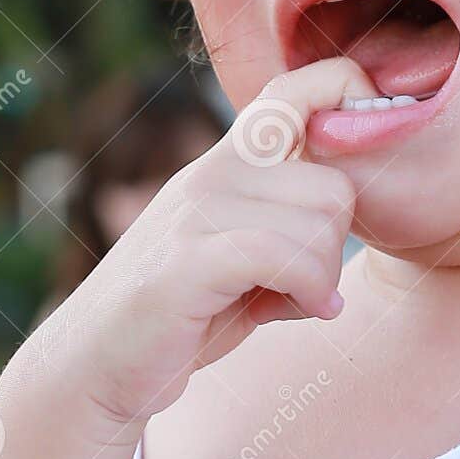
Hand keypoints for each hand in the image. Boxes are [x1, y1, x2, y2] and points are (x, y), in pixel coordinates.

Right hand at [30, 56, 376, 428]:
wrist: (92, 369)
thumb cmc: (183, 315)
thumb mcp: (246, 256)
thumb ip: (294, 226)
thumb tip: (354, 209)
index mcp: (228, 162)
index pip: (299, 89)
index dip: (351, 95)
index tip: (367, 151)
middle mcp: (211, 171)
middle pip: (336, 183)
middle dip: (339, 245)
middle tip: (307, 282)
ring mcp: (195, 212)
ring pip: (320, 223)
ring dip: (322, 278)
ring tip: (291, 301)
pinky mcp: (186, 261)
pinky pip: (283, 255)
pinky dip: (308, 290)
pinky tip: (301, 311)